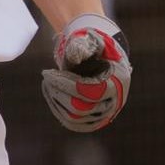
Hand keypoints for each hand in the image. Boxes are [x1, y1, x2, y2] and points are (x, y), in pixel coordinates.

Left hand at [41, 13, 130, 132]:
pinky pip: (72, 123)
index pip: (88, 91)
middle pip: (80, 108)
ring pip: (73, 119)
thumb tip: (76, 54)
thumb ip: (83, 45)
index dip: (65, 83)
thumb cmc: (96, 48)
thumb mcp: (92, 40)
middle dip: (58, 92)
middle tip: (46, 77)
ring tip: (47, 84)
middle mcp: (114, 103)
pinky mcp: (93, 122)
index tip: (47, 73)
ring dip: (55, 102)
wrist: (104, 59)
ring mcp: (105, 116)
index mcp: (118, 82)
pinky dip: (58, 110)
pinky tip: (50, 94)